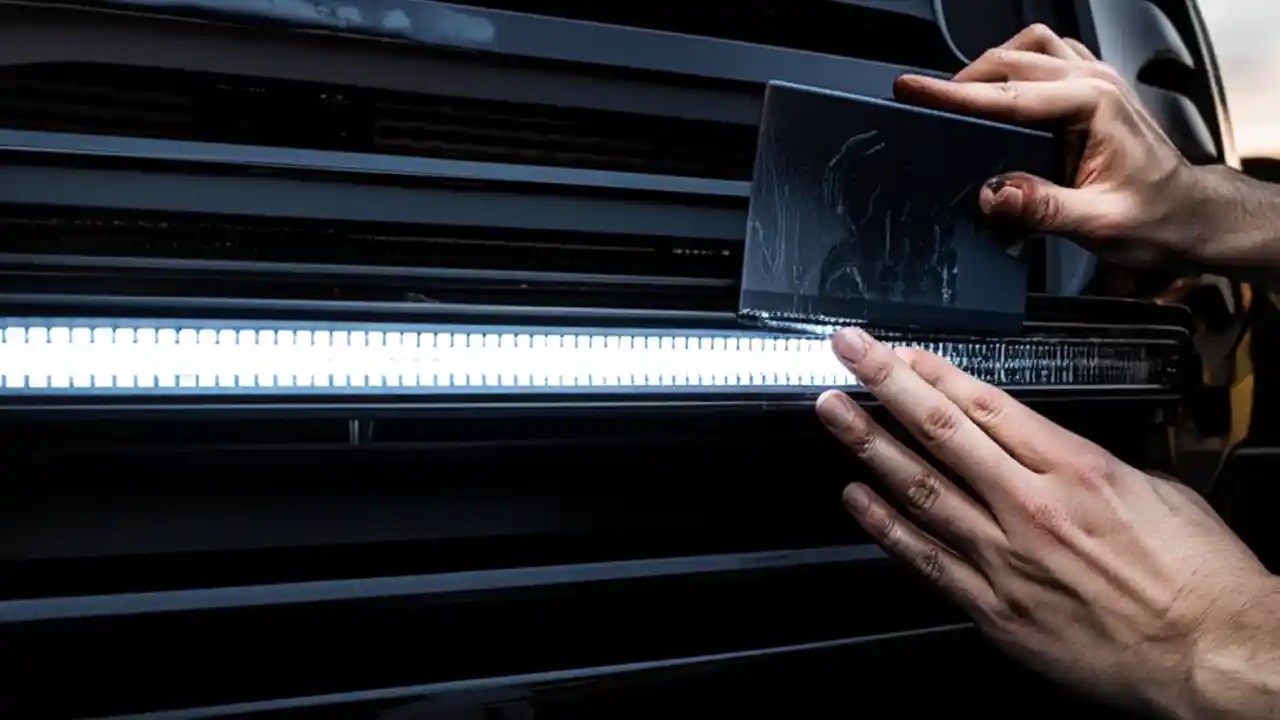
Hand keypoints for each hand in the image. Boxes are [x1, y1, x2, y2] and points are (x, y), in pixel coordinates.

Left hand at [815, 326, 1275, 716]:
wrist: (1212, 655)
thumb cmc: (1199, 578)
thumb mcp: (1157, 490)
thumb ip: (1089, 463)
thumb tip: (1049, 447)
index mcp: (1077, 469)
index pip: (987, 405)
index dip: (933, 372)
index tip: (898, 350)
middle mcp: (1031, 507)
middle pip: (942, 431)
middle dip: (886, 385)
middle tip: (847, 353)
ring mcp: (1006, 558)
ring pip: (922, 488)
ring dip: (869, 445)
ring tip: (832, 413)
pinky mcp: (994, 607)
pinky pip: (927, 559)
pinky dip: (886, 526)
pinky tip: (856, 499)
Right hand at [894, 24, 1216, 267]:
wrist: (1189, 215)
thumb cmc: (1155, 217)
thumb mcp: (1098, 223)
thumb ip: (1043, 208)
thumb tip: (994, 194)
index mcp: (1094, 106)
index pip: (1009, 95)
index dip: (953, 94)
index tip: (913, 89)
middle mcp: (1095, 82)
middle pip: (1012, 61)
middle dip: (961, 79)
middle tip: (921, 100)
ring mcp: (1095, 80)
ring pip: (1029, 47)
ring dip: (991, 67)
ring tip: (958, 97)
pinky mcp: (1092, 89)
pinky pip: (1046, 57)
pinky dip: (1015, 67)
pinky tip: (999, 94)